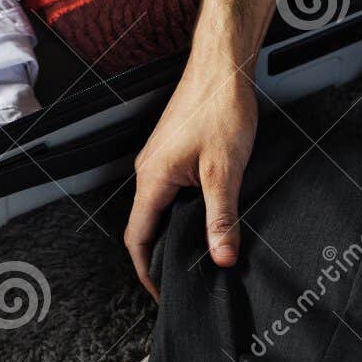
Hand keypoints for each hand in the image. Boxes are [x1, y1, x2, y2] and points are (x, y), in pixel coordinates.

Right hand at [123, 51, 257, 300]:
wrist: (223, 67)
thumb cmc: (220, 109)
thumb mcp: (224, 171)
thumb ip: (221, 217)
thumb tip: (221, 258)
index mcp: (152, 179)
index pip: (137, 238)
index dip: (147, 271)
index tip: (161, 294)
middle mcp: (147, 170)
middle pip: (142, 226)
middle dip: (158, 258)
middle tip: (180, 282)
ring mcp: (158, 160)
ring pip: (156, 209)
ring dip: (169, 234)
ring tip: (192, 257)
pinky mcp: (172, 151)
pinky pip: (167, 192)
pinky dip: (178, 213)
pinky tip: (201, 219)